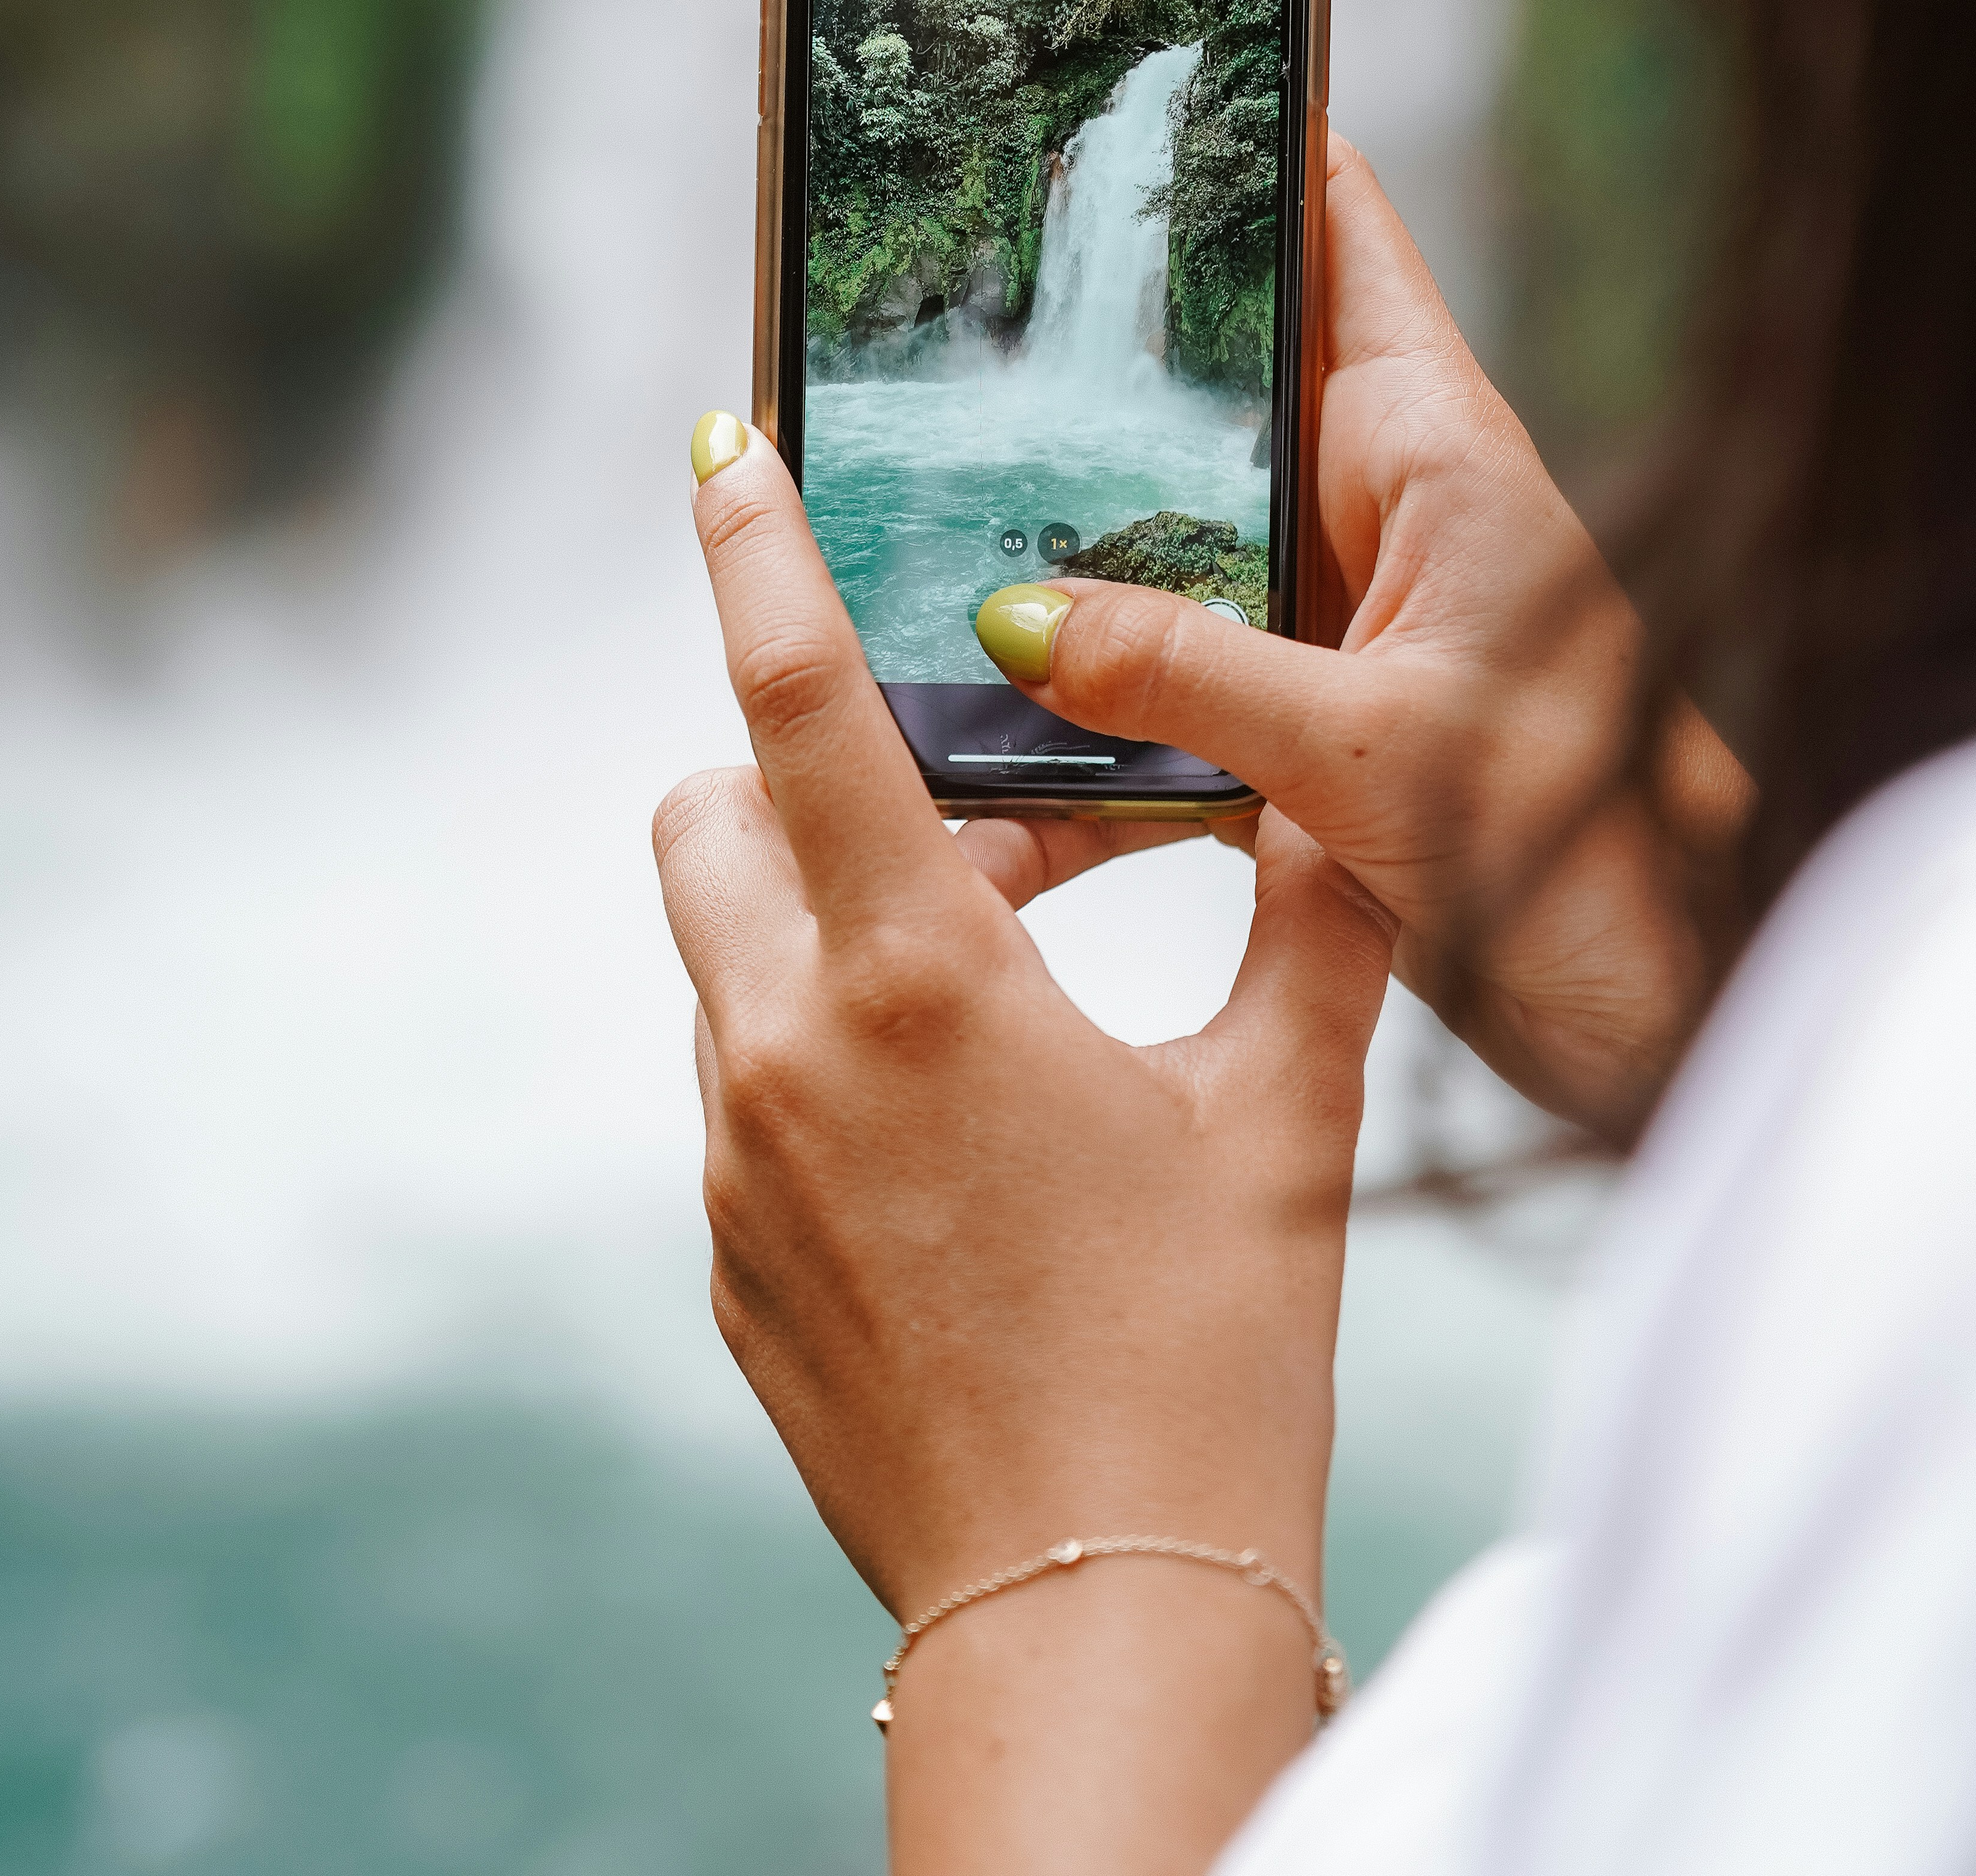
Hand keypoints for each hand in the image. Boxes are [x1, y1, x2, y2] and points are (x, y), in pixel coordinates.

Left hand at [656, 430, 1395, 1875]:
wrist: (1097, 1616)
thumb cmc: (1207, 1358)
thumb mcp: (1282, 1114)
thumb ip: (1309, 923)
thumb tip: (1350, 796)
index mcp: (916, 982)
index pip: (790, 703)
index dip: (751, 555)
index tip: (717, 447)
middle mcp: (784, 1051)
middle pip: (713, 813)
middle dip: (798, 776)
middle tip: (973, 833)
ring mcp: (733, 1163)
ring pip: (726, 953)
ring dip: (823, 925)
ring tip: (996, 998)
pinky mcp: (727, 1258)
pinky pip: (742, 1089)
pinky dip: (823, 1054)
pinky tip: (962, 1144)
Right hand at [987, 136, 1752, 1139]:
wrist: (1658, 1019)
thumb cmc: (1591, 859)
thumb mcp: (1373, 750)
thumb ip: (1189, 677)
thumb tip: (1018, 624)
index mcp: (1438, 455)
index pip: (1341, 239)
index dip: (1255, 145)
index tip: (1142, 70)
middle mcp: (1387, 509)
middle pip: (1219, 381)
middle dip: (1093, 357)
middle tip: (948, 308)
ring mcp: (1343, 609)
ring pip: (1173, 537)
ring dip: (1069, 559)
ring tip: (924, 539)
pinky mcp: (1312, 715)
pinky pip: (1173, 680)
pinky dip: (1094, 712)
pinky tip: (1000, 758)